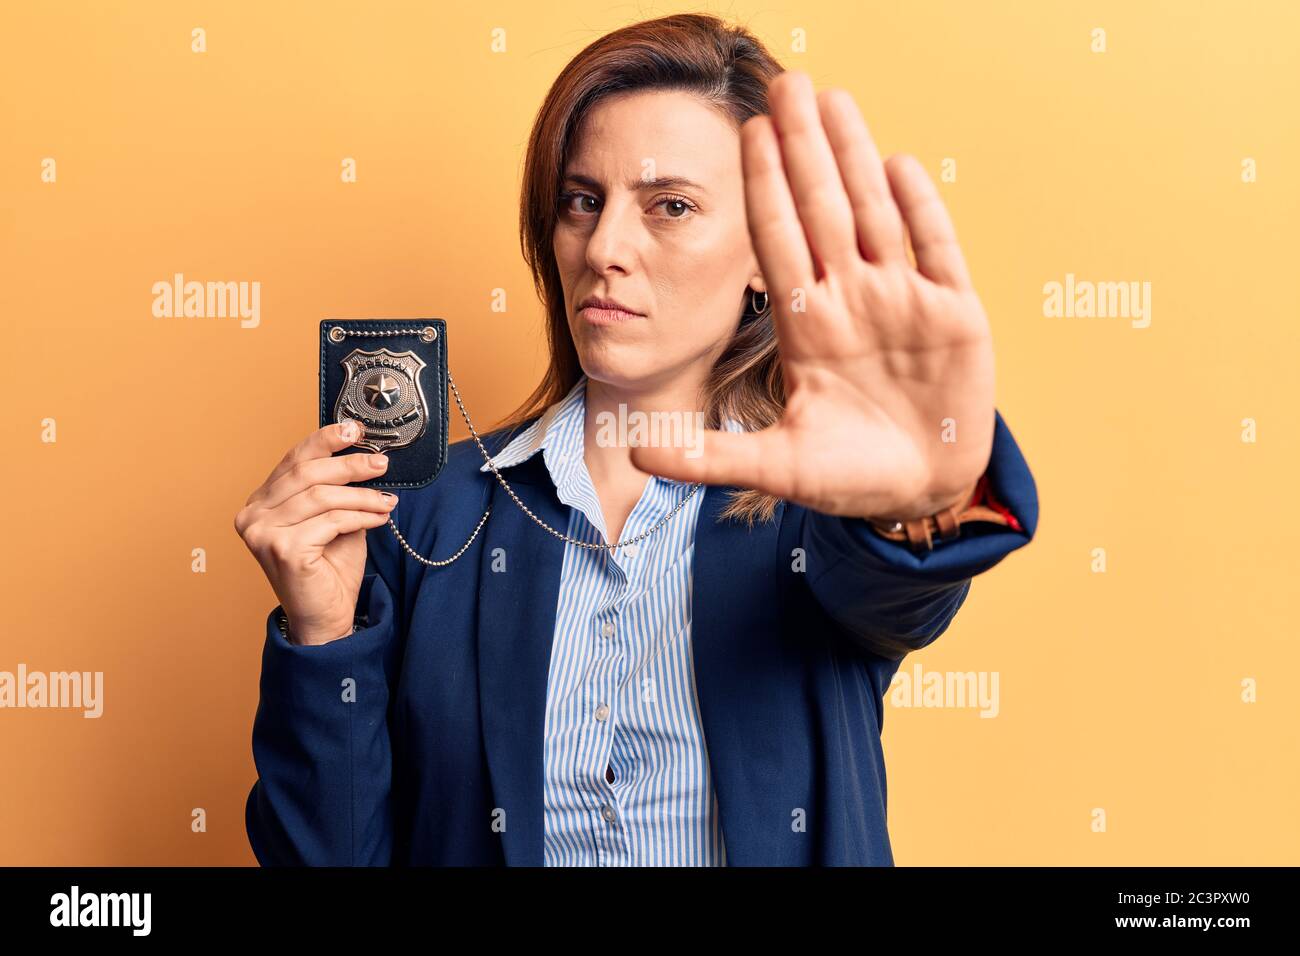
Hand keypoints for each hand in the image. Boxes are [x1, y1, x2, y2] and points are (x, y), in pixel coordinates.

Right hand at [234, 421, 397, 644]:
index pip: (293, 461)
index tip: (354, 430)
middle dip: (349, 465)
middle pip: (306, 474)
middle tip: (380, 464)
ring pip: (321, 496)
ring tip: (386, 500)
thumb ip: (339, 490)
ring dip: (361, 495)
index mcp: (261, 504)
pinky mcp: (284, 550)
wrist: (326, 618)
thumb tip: (366, 456)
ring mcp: (263, 534)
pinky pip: (330, 520)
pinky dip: (360, 516)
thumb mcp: (335, 519)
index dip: (324, 441)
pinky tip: (379, 517)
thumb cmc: (328, 570)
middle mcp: (253, 516)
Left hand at [630, 70, 994, 522]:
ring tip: (835, 100)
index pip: (779, 242)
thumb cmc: (848, 476)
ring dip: (855, 158)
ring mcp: (904, 302)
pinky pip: (937, 251)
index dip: (764, 188)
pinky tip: (898, 164)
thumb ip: (709, 456)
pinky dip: (921, 210)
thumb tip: (633, 453)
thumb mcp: (775, 467)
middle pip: (823, 210)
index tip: (746, 132)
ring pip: (877, 214)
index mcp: (808, 325)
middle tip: (787, 83)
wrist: (921, 494)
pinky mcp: (955, 315)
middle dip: (805, 148)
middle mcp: (852, 300)